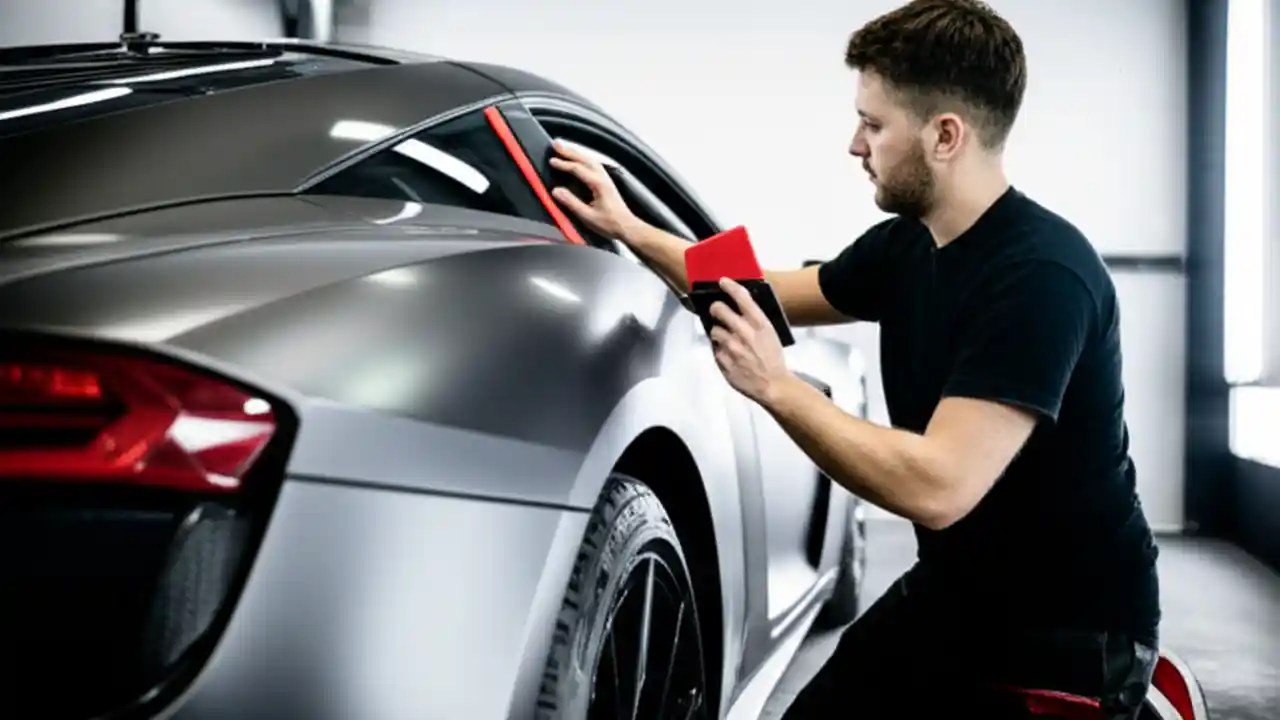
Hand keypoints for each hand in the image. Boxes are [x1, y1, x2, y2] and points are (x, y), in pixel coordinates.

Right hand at [549, 141, 643, 239]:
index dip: (564, 164)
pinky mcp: (607, 183)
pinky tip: (580, 160)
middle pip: (585, 159)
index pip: (578, 169)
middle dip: (570, 151)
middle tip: (556, 144)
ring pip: (590, 160)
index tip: (552, 161)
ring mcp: (606, 179)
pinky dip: (584, 159)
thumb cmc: (610, 224)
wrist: (627, 227)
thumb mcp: (588, 216)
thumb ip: (571, 203)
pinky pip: (594, 165)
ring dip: (577, 153)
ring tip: (565, 149)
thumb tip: (557, 191)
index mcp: (599, 185)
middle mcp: (603, 178)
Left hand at [709, 278, 791, 404]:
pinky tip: (730, 354)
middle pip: (719, 309)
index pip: (741, 297)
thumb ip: (755, 320)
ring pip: (714, 330)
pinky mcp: (723, 361)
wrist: (773, 385)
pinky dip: (720, 350)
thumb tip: (738, 306)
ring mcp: (732, 347)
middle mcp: (744, 332)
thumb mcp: (770, 333)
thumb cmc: (773, 359)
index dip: (729, 286)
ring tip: (728, 340)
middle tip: (716, 311)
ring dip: (718, 332)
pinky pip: (715, 349)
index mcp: (759, 324)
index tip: (723, 281)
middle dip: (716, 308)